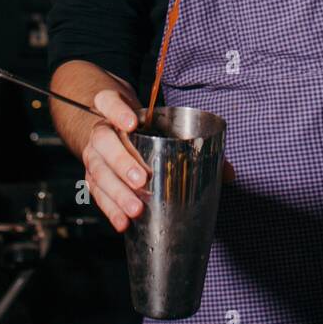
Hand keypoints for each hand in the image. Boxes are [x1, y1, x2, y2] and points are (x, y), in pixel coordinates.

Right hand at [81, 77, 235, 232]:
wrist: (113, 127)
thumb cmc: (145, 127)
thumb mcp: (162, 123)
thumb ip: (193, 142)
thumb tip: (229, 173)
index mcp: (115, 109)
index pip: (108, 101)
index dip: (117, 111)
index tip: (133, 123)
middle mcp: (101, 130)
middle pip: (103, 141)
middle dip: (121, 162)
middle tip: (141, 179)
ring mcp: (94, 154)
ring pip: (98, 170)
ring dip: (116, 192)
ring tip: (136, 208)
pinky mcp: (94, 177)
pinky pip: (97, 193)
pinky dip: (110, 209)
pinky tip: (123, 223)